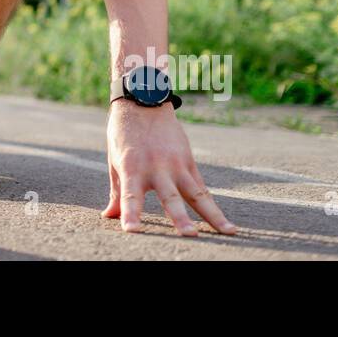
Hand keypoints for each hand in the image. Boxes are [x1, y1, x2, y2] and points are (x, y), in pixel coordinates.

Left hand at [102, 98, 237, 235]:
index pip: (130, 196)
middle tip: (189, 234)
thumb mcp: (115, 161)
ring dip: (212, 215)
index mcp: (132, 167)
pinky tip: (225, 223)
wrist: (143, 102)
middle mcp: (156, 167)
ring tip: (228, 232)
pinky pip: (202, 187)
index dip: (131, 213)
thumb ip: (117, 192)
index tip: (132, 230)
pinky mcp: (188, 161)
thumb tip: (109, 216)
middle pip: (170, 197)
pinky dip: (212, 205)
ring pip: (197, 194)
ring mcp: (176, 164)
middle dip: (180, 217)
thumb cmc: (123, 134)